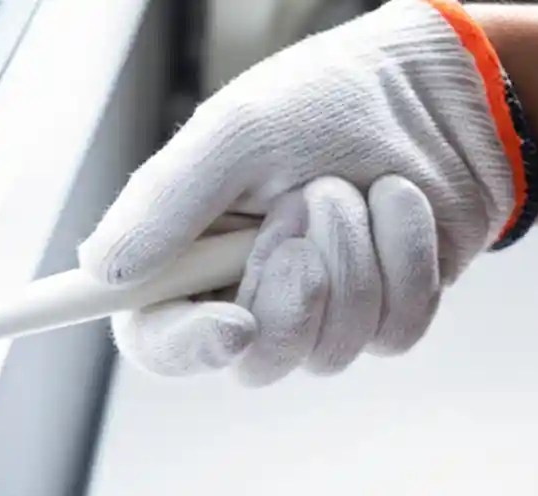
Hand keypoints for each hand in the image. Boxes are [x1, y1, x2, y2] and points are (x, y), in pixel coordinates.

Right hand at [78, 0, 537, 384]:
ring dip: (353, 256)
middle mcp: (243, 296)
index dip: (187, 349)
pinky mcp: (382, 315)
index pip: (158, 341)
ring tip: (351, 186)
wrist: (436, 90)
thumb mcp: (233, 136)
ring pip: (329, 352)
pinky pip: (394, 332)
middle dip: (295, 288)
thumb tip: (102, 270)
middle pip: (255, 363)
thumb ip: (164, 203)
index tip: (232, 328)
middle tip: (308, 201)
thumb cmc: (324, 101)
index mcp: (185, 260)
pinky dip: (405, 258)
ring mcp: (316, 313)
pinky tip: (397, 201)